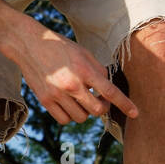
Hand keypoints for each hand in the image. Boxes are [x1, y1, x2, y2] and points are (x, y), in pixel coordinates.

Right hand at [15, 18, 138, 126]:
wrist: (29, 44)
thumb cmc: (59, 46)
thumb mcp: (83, 52)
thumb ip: (98, 70)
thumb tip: (107, 88)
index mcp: (84, 70)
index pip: (110, 92)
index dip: (125, 104)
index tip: (135, 113)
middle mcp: (71, 85)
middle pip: (97, 110)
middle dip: (102, 107)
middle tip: (97, 99)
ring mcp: (57, 94)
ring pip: (81, 118)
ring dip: (85, 112)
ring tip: (80, 99)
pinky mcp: (44, 101)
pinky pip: (64, 120)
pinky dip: (70, 116)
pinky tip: (68, 104)